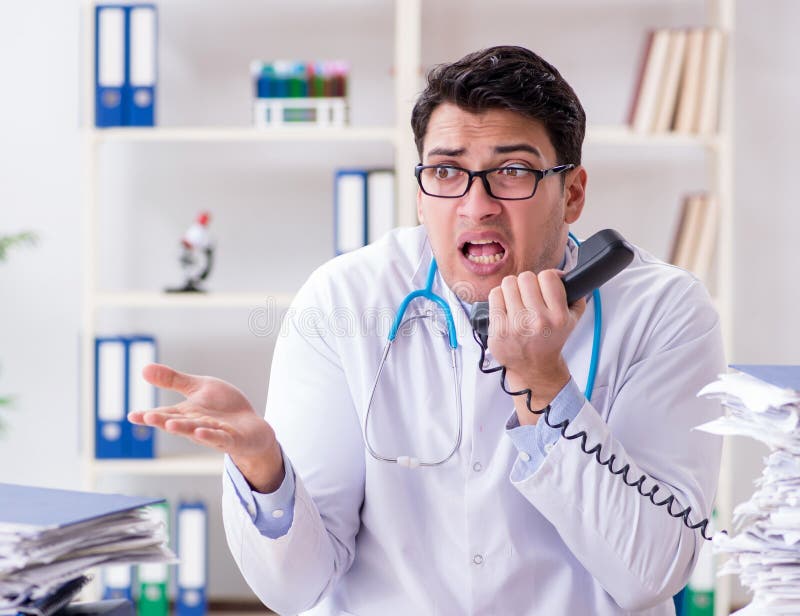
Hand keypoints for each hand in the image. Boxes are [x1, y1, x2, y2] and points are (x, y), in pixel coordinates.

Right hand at [127, 363, 283, 492]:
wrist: (251, 426)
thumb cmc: (223, 408)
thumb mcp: (198, 388)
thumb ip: (173, 380)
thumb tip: (143, 368)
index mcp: (187, 414)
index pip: (164, 414)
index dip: (148, 416)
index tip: (132, 415)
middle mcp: (196, 426)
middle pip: (178, 423)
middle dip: (163, 421)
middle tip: (147, 417)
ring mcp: (214, 434)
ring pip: (196, 431)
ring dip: (184, 429)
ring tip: (170, 424)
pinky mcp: (232, 439)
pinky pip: (220, 438)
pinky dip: (211, 435)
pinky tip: (200, 432)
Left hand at [488, 270, 586, 419]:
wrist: (534, 367)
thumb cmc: (551, 340)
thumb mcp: (572, 320)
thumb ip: (575, 294)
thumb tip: (561, 274)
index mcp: (557, 317)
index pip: (548, 276)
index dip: (546, 278)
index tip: (545, 287)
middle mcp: (537, 321)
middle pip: (525, 277)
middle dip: (527, 283)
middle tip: (529, 295)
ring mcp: (516, 325)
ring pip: (508, 283)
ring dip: (512, 288)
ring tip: (517, 300)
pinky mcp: (498, 329)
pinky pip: (494, 295)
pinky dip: (500, 297)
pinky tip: (506, 307)